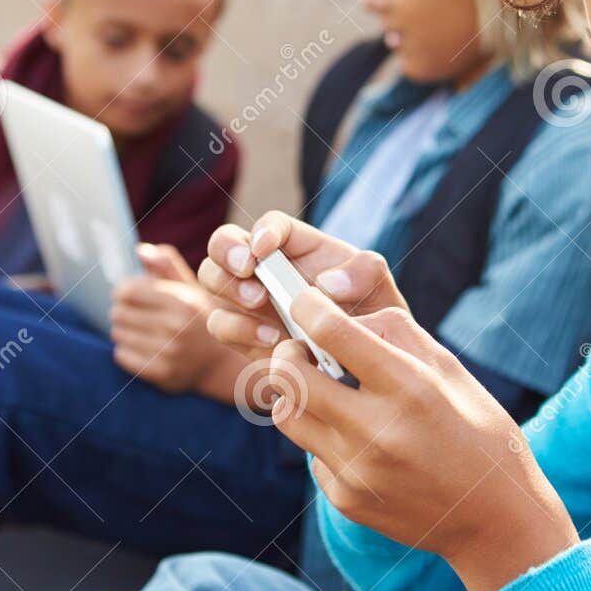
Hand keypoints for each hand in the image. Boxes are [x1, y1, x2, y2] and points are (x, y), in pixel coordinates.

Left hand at [110, 243, 236, 395]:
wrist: (220, 362)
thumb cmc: (200, 318)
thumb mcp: (192, 287)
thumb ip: (166, 265)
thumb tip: (140, 250)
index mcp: (182, 301)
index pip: (127, 291)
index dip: (123, 291)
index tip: (132, 295)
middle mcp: (175, 327)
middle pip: (118, 313)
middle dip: (123, 311)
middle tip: (138, 315)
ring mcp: (169, 353)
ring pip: (118, 334)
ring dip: (124, 332)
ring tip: (143, 332)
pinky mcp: (161, 373)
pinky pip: (121, 356)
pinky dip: (126, 351)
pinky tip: (144, 349)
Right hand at [197, 211, 407, 361]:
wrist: (362, 366)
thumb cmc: (371, 316)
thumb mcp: (379, 288)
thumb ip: (364, 273)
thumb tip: (326, 283)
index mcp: (298, 246)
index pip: (270, 224)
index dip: (262, 231)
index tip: (264, 249)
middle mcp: (265, 268)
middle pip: (223, 243)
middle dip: (228, 252)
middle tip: (249, 271)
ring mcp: (248, 300)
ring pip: (212, 280)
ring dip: (229, 289)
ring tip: (260, 303)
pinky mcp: (241, 334)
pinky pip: (220, 324)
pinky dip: (238, 329)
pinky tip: (272, 340)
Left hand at [268, 288, 579, 590]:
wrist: (496, 519)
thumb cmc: (480, 433)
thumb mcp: (451, 371)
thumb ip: (397, 335)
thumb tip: (343, 319)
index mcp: (409, 388)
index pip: (333, 332)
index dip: (308, 306)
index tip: (304, 302)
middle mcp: (377, 430)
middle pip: (290, 376)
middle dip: (288, 352)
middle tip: (303, 351)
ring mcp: (357, 471)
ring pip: (288, 415)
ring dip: (298, 396)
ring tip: (327, 394)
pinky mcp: (347, 500)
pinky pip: (312, 455)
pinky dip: (326, 439)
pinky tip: (360, 443)